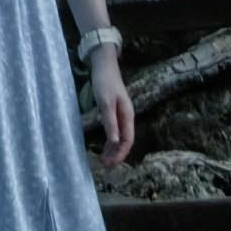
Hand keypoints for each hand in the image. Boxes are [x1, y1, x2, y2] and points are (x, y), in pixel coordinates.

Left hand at [83, 40, 133, 168]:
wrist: (103, 65)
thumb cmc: (104, 82)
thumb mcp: (105, 102)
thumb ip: (110, 122)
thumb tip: (115, 143)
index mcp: (127, 115)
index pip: (128, 141)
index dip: (120, 154)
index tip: (111, 164)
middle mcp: (126, 117)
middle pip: (124, 141)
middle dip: (116, 155)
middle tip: (104, 165)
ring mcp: (120, 115)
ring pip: (119, 137)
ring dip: (112, 149)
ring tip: (103, 160)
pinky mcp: (114, 112)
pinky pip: (114, 130)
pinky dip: (109, 140)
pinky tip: (104, 146)